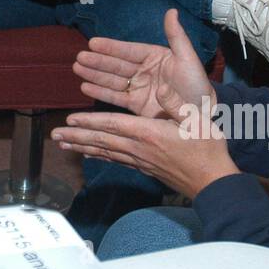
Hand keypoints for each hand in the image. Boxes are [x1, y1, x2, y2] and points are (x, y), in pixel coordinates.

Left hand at [52, 75, 238, 198]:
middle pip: (101, 141)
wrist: (214, 181)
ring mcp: (141, 160)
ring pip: (105, 152)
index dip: (89, 123)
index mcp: (149, 133)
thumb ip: (175, 103)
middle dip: (76, 137)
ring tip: (63, 146)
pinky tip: (90, 155)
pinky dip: (100, 155)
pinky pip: (116, 160)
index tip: (69, 121)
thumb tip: (161, 87)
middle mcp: (139, 148)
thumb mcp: (195, 119)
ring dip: (82, 147)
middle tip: (54, 136)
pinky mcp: (145, 168)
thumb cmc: (208, 148)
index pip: (111, 126)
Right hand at [73, 9, 215, 119]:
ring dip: (94, 75)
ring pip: (112, 80)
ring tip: (78, 70)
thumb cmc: (198, 85)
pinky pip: (115, 98)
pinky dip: (100, 93)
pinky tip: (86, 87)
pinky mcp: (136, 106)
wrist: (204, 114)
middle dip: (97, 62)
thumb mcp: (188, 59)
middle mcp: (143, 71)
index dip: (111, 47)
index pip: (128, 51)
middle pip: (116, 65)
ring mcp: (138, 88)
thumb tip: (171, 11)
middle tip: (79, 57)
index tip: (93, 42)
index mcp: (154, 57)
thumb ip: (176, 36)